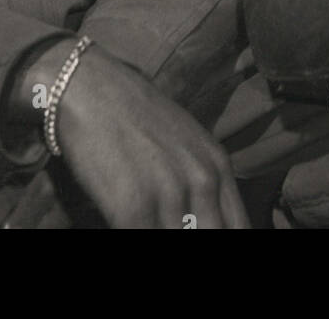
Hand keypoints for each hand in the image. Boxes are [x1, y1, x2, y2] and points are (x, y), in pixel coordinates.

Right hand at [53, 46, 248, 227]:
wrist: (89, 88)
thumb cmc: (134, 116)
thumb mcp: (185, 144)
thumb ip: (202, 184)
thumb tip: (203, 221)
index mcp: (218, 166)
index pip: (239, 229)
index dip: (219, 238)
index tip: (194, 228)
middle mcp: (203, 179)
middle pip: (211, 235)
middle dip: (188, 234)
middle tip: (167, 223)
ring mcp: (170, 193)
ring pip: (174, 239)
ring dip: (159, 232)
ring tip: (148, 221)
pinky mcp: (134, 207)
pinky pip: (140, 239)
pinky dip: (129, 236)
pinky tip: (121, 222)